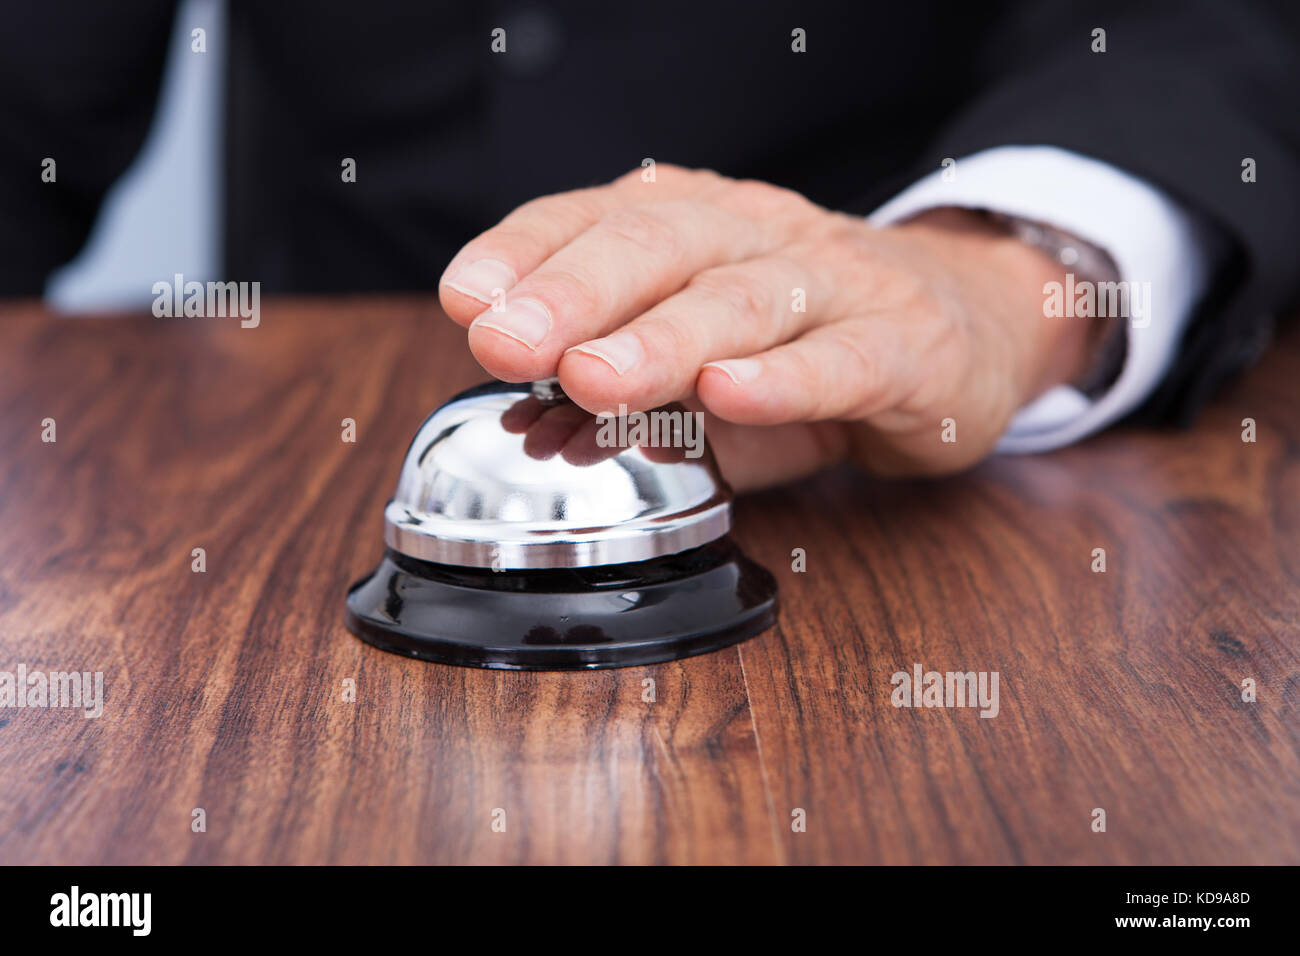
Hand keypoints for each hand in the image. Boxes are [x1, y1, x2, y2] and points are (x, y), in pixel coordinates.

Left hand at [438, 166, 1093, 490]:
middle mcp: (760, 234)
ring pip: (743, 301)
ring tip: (594, 379)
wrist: (969, 322)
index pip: (599, 217)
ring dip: (662, 340)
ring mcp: (838, 282)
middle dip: (576, 293)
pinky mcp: (905, 342)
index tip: (466, 299)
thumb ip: (632, 391)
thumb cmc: (814, 337)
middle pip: (661, 245)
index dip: (528, 253)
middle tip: (508, 340)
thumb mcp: (709, 355)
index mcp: (699, 222)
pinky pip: (840, 358)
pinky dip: (783, 379)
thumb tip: (539, 432)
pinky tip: (728, 395)